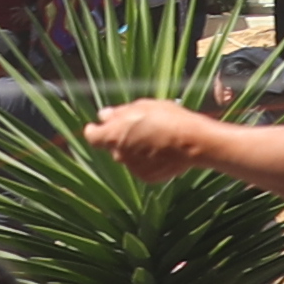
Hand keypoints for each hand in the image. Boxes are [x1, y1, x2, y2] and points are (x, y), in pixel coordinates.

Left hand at [88, 98, 223, 183]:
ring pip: (128, 156)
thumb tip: (104, 115)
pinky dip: (147, 159)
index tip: (97, 125)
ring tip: (155, 136)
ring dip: (135, 148)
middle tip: (137, 125)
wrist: (192, 142)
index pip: (91, 136)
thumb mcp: (142, 106)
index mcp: (113, 136)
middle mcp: (119, 155)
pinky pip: (142, 166)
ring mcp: (133, 168)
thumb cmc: (168, 118)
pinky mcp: (148, 177)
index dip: (94, 129)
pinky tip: (162, 149)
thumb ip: (119, 112)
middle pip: (112, 145)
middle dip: (120, 137)